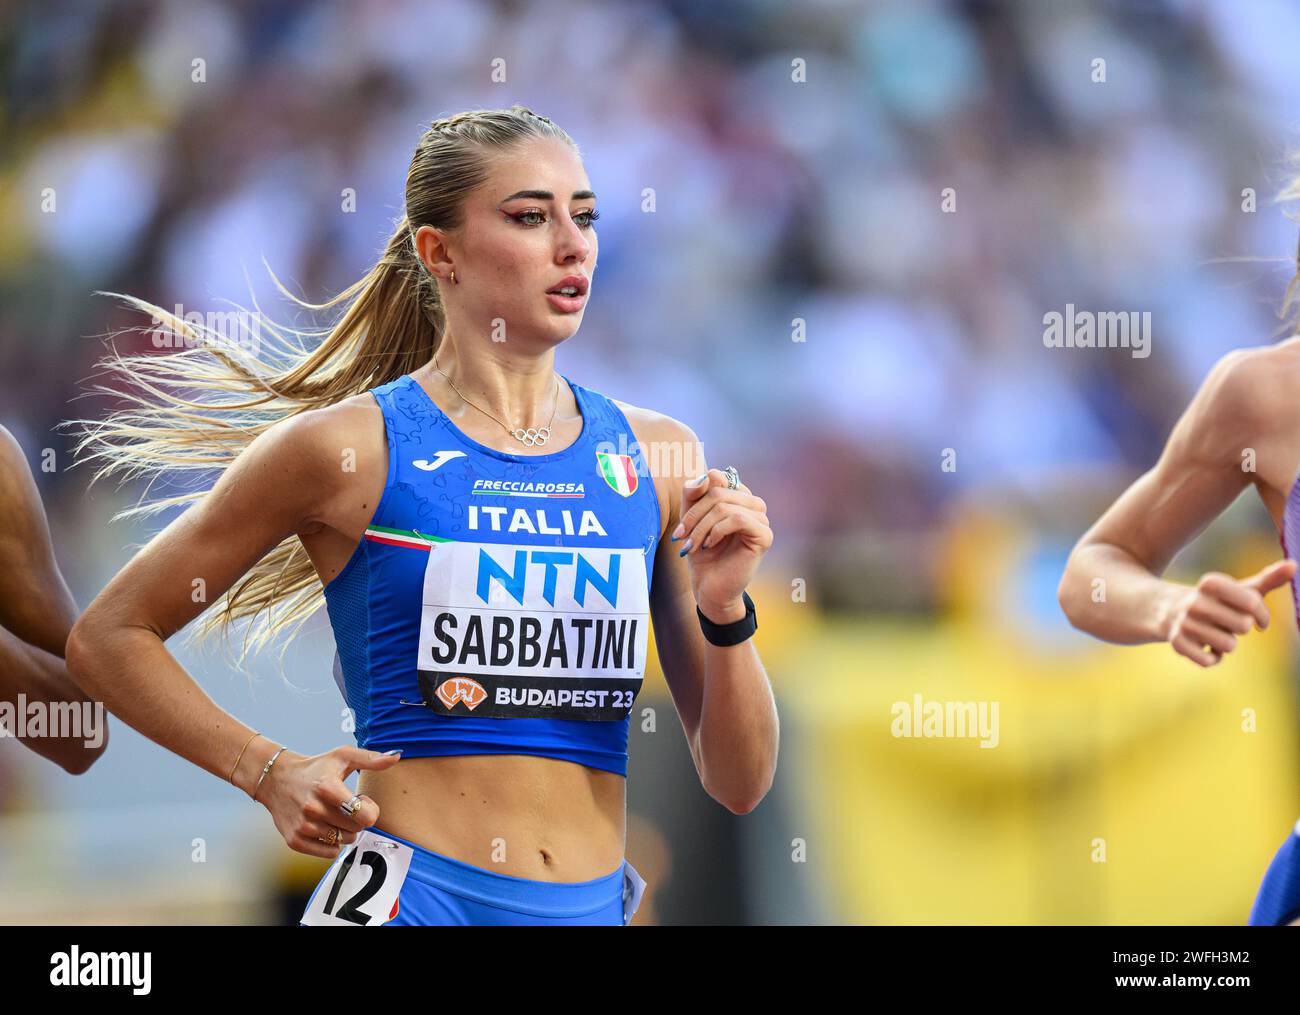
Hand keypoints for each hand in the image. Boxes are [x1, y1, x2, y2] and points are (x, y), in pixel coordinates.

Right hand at [255, 745, 400, 857]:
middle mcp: (313, 808)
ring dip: (344, 831)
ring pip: (343, 842)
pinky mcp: (294, 841)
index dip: (369, 809)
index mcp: (327, 787)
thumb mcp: (342, 756)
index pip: (364, 815)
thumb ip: (370, 758)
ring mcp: (303, 826)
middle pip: (356, 829)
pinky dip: (331, 844)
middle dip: (356, 819)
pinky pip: (328, 854)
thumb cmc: (317, 768)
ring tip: (333, 815)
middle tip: (345, 807)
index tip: (360, 800)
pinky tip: (324, 826)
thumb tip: (397, 756)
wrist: (276, 780)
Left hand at [673, 468, 771, 620]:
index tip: (683, 523)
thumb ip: (694, 493)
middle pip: (718, 492)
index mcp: (737, 496)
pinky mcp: (764, 535)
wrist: (709, 586)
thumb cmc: (701, 552)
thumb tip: (709, 475)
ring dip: (702, 526)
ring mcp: (761, 519)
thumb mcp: (690, 518)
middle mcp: (752, 504)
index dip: (696, 496)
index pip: (716, 477)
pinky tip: (709, 545)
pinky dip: (717, 531)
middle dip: (695, 515)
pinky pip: (739, 519)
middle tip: (681, 536)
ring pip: (726, 506)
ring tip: (692, 545)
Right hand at [1166, 558, 1295, 666]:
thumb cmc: (1218, 601)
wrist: (1170, 611)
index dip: (1262, 614)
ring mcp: (1184, 622)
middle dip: (1243, 628)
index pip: (1253, 603)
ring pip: (1228, 645)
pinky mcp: (1177, 643)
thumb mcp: (1241, 589)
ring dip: (1228, 643)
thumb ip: (1269, 579)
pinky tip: (1205, 647)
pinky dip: (1213, 658)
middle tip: (1232, 624)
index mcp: (1210, 583)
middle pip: (1243, 625)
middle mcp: (1194, 601)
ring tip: (1216, 633)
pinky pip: (1209, 661)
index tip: (1259, 617)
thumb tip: (1293, 565)